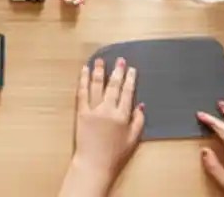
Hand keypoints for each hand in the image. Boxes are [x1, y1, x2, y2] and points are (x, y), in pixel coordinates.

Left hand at [69, 58, 144, 189]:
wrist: (94, 163)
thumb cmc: (115, 154)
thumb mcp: (133, 140)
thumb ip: (138, 122)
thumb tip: (141, 105)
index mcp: (123, 116)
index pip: (128, 93)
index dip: (130, 80)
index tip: (131, 69)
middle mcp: (108, 110)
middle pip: (114, 86)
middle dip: (117, 72)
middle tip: (120, 60)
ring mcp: (94, 110)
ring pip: (97, 86)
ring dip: (99, 71)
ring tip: (100, 60)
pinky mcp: (81, 112)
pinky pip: (82, 92)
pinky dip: (84, 80)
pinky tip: (85, 70)